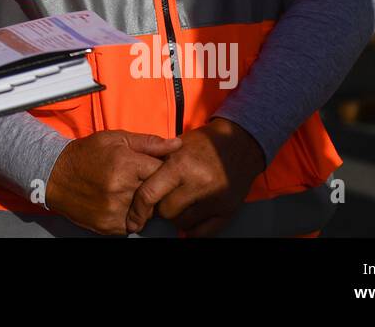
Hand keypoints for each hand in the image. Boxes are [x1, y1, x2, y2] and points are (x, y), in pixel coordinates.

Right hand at [45, 130, 182, 234]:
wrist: (55, 174)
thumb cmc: (88, 153)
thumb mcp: (116, 139)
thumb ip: (148, 143)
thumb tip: (177, 145)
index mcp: (126, 164)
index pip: (163, 171)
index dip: (160, 169)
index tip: (152, 168)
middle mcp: (122, 188)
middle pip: (157, 194)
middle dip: (153, 188)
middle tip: (138, 181)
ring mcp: (115, 209)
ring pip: (146, 212)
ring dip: (142, 204)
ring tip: (127, 191)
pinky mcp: (109, 225)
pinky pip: (132, 224)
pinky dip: (130, 216)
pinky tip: (118, 203)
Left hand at [126, 117, 265, 236]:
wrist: (241, 142)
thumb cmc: (204, 143)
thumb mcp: (176, 146)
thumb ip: (157, 164)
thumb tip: (136, 187)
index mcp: (181, 164)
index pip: (150, 193)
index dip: (138, 209)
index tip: (133, 219)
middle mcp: (199, 182)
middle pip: (166, 211)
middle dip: (162, 207)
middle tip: (165, 198)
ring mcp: (215, 198)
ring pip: (183, 223)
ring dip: (179, 217)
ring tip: (182, 203)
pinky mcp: (228, 209)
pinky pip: (204, 232)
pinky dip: (194, 228)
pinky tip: (192, 217)